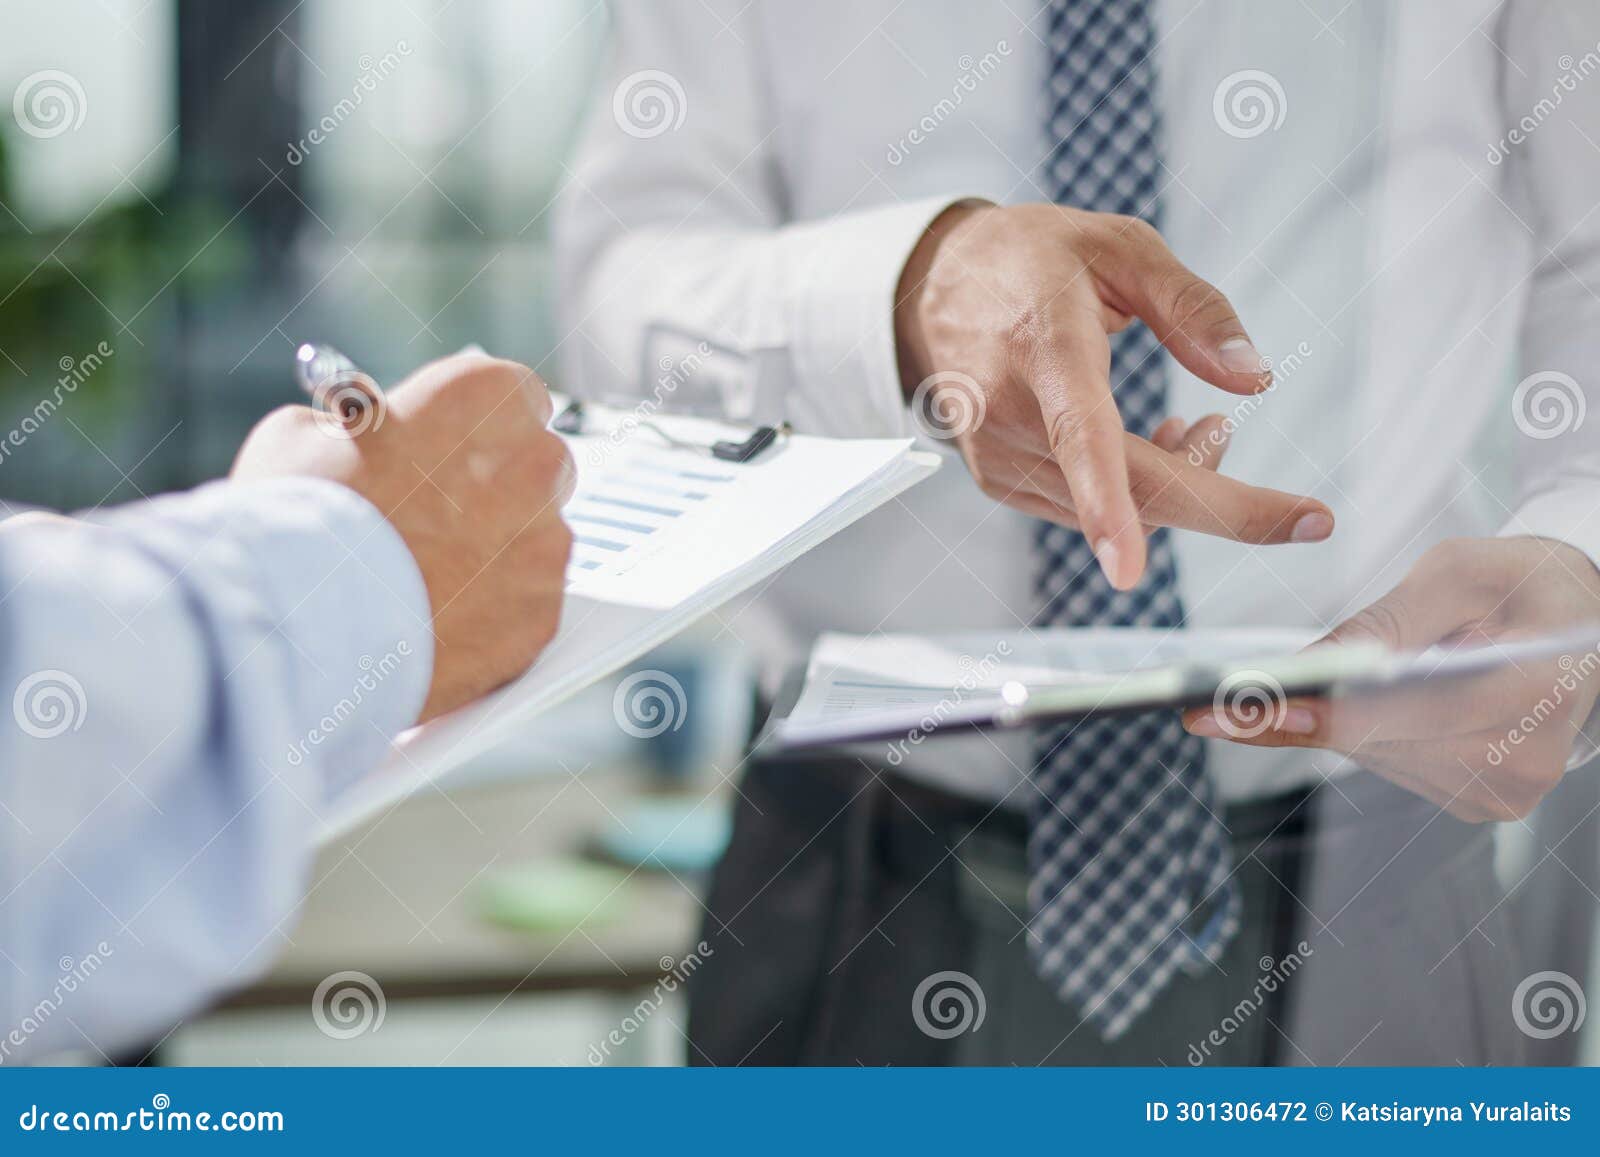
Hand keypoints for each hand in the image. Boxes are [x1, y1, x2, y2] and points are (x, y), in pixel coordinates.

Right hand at [232, 353, 573, 721]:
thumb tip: (359, 434)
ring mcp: (546, 541)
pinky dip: (498, 610)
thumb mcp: (305, 436)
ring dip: (502, 550)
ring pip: (540, 538)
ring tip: (437, 574)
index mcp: (484, 396)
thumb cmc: (301, 518)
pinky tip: (447, 615)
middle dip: (501, 486)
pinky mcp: (544, 610)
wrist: (306, 622)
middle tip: (443, 514)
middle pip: (539, 466)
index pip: (516, 395)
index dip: (479, 428)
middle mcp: (533, 461)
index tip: (455, 448)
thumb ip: (357, 428)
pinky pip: (531, 602)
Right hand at [894, 202, 1333, 588]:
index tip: (1128, 572)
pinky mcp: (999, 482)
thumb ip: (1194, 308)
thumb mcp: (1123, 248)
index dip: (1108, 506)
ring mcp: (998, 456)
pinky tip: (1157, 444)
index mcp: (1043, 343)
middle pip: (1126, 492)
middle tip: (1304, 511)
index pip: (1078, 434)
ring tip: (1205, 427)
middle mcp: (1008, 411)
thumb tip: (1254, 380)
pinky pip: (1088, 511)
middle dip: (1222, 505)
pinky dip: (1140, 493)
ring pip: (1116, 510)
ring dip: (1184, 483)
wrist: (934, 287)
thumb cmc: (1036, 260)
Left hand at [1184, 537, 1599, 820]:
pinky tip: (1300, 709)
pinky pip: (1388, 763)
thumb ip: (1394, 618)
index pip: (1425, 709)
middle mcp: (1524, 760)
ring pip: (1377, 757)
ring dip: (1315, 727)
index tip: (1259, 705)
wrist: (1578, 625)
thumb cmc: (1522, 585)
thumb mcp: (1463, 572)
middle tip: (1204, 710)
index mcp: (1540, 690)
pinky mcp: (1477, 800)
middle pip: (1387, 742)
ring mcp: (1502, 791)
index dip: (1337, 710)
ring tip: (1235, 705)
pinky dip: (1346, 733)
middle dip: (1297, 719)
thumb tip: (1320, 661)